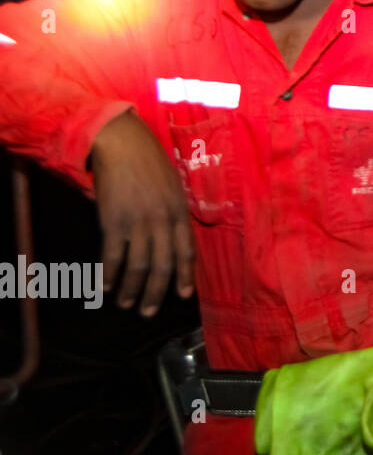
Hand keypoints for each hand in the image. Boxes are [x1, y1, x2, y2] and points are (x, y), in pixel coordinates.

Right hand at [89, 111, 194, 316]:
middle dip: (157, 292)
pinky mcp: (113, 221)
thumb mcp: (172, 185)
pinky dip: (108, 275)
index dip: (184, 276)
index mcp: (179, 211)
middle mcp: (162, 220)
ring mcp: (138, 222)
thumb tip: (171, 238)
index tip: (182, 296)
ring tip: (126, 304)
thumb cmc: (147, 161)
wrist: (121, 142)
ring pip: (138, 266)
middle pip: (162, 265)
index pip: (186, 251)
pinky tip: (104, 288)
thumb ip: (173, 211)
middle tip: (149, 312)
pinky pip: (112, 256)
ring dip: (131, 289)